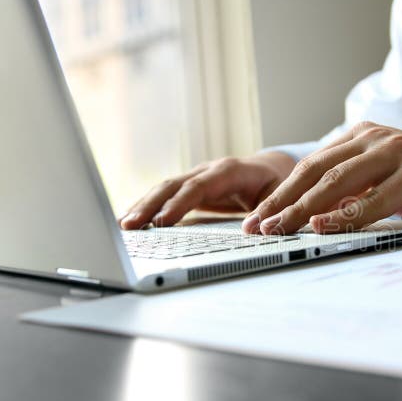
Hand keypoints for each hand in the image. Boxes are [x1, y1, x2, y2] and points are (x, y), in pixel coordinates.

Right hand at [120, 151, 294, 228]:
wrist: (272, 170)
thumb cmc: (276, 184)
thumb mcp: (279, 196)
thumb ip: (266, 211)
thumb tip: (252, 229)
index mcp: (230, 171)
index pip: (199, 186)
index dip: (179, 203)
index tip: (162, 221)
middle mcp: (208, 171)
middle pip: (173, 185)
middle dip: (151, 205)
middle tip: (130, 225)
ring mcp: (196, 178)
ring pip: (164, 189)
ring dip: (143, 206)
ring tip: (122, 225)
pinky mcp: (189, 189)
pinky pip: (165, 196)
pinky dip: (147, 207)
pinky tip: (130, 219)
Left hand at [241, 122, 401, 234]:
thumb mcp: (388, 180)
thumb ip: (356, 190)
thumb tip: (317, 216)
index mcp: (362, 137)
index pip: (312, 167)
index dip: (282, 193)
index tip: (258, 218)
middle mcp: (374, 138)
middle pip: (316, 172)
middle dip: (283, 202)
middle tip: (257, 227)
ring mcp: (396, 151)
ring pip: (338, 182)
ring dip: (305, 209)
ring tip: (280, 230)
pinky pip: (375, 198)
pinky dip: (348, 215)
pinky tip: (325, 227)